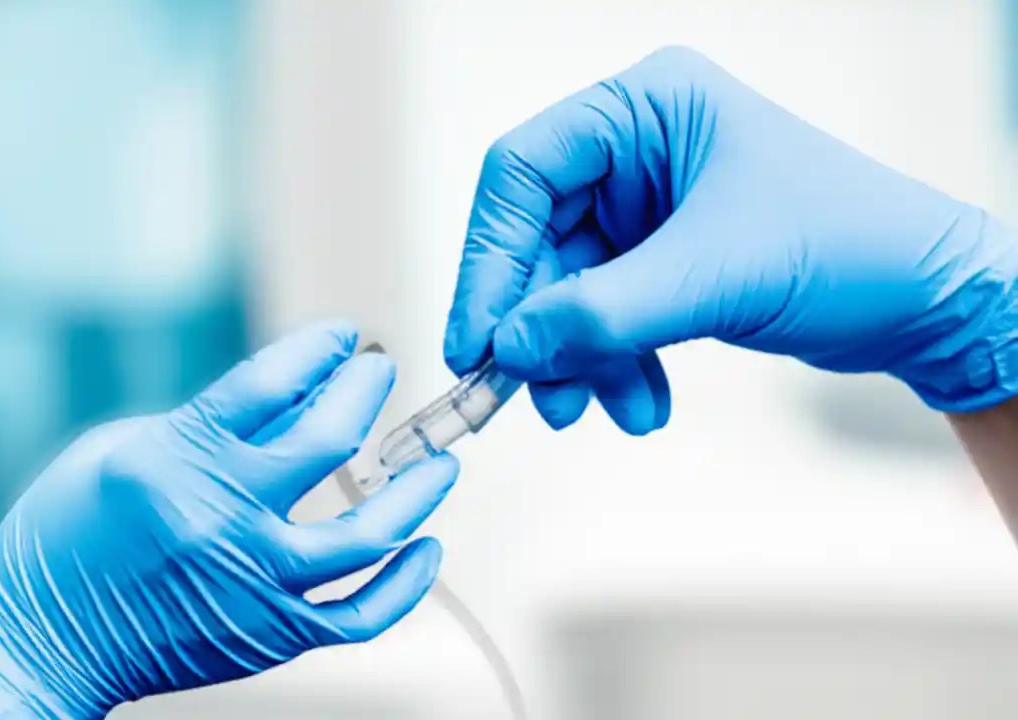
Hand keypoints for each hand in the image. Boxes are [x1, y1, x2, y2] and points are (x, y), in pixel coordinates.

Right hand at [0, 322, 456, 718]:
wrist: (39, 639)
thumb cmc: (67, 535)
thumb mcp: (122, 448)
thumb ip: (210, 423)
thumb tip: (296, 395)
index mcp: (175, 458)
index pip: (272, 382)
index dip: (319, 349)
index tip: (342, 337)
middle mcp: (221, 518)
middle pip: (330, 439)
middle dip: (367, 390)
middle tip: (378, 374)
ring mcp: (252, 582)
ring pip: (368, 534)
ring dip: (416, 489)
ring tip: (438, 464)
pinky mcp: (271, 636)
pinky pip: (362, 615)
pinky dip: (405, 583)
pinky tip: (424, 548)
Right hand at [444, 46, 1017, 433]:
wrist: (932, 303)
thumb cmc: (849, 247)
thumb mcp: (713, 277)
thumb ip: (599, 314)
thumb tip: (510, 347)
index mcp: (645, 109)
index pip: (524, 173)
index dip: (488, 258)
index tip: (479, 340)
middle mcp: (639, 149)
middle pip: (540, 240)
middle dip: (541, 328)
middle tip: (534, 395)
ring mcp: (651, 207)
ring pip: (569, 288)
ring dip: (577, 359)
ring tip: (597, 411)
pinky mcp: (666, 259)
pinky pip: (606, 315)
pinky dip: (613, 364)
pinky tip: (642, 404)